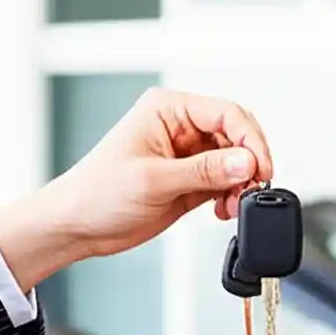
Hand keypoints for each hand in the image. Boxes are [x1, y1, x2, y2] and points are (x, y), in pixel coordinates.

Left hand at [0, 87, 272, 290]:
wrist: (76, 225)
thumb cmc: (97, 192)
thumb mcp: (153, 180)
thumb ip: (203, 171)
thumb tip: (244, 162)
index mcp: (168, 109)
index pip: (227, 112)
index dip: (250, 140)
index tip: (259, 168)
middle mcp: (180, 127)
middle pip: (236, 136)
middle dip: (249, 164)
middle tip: (250, 189)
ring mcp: (186, 155)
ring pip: (234, 162)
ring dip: (241, 184)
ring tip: (232, 205)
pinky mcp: (189, 180)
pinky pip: (224, 183)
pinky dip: (231, 197)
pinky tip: (223, 211)